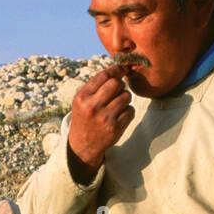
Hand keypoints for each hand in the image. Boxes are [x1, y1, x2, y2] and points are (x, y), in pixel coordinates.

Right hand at [67, 64, 135, 181]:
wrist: (82, 145)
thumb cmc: (85, 116)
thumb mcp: (83, 100)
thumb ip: (97, 85)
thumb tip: (120, 68)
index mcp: (82, 97)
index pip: (104, 76)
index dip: (117, 69)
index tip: (122, 69)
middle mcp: (92, 107)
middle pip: (117, 84)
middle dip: (120, 85)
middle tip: (117, 90)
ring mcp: (105, 118)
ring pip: (126, 96)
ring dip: (125, 98)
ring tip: (116, 105)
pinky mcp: (115, 128)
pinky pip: (131, 110)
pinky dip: (127, 111)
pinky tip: (119, 116)